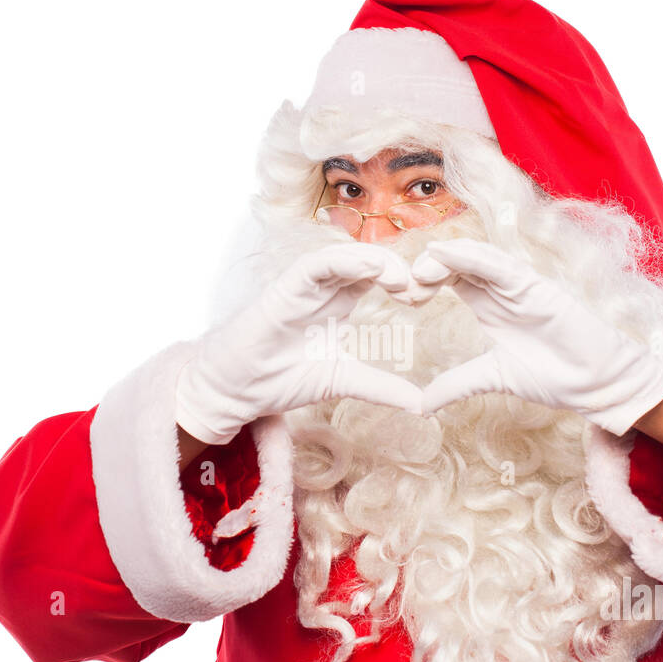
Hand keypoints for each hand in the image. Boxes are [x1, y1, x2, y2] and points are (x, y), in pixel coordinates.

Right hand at [175, 243, 424, 444]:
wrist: (238, 391)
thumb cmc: (281, 380)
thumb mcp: (344, 381)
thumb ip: (382, 388)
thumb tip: (423, 405)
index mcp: (339, 303)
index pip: (377, 276)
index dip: (403, 280)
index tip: (425, 297)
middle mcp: (324, 289)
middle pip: (366, 260)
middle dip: (395, 267)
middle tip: (418, 287)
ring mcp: (304, 286)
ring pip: (344, 255)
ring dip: (374, 260)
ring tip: (398, 277)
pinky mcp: (285, 288)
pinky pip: (315, 264)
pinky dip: (342, 261)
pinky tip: (366, 269)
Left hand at [410, 239, 662, 435]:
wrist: (595, 384)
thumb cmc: (554, 377)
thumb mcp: (492, 379)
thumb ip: (457, 385)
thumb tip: (421, 406)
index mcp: (489, 307)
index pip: (450, 280)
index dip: (424, 282)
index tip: (401, 297)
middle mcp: (501, 291)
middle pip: (457, 264)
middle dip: (428, 269)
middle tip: (403, 285)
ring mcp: (519, 286)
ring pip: (475, 259)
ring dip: (445, 260)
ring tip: (420, 269)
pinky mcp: (537, 287)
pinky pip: (500, 265)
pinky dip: (472, 258)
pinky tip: (447, 255)